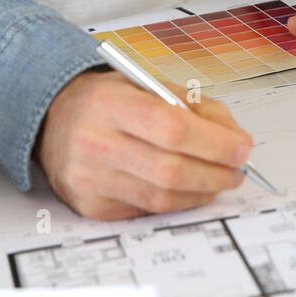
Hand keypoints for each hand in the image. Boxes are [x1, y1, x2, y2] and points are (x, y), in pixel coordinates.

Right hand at [32, 68, 253, 219]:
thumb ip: (196, 107)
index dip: (214, 143)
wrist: (54, 120)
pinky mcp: (91, 206)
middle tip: (237, 169)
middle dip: (215, 173)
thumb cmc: (108, 101)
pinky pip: (147, 210)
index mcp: (109, 103)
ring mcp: (90, 179)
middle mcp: (94, 142)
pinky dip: (176, 202)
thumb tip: (236, 140)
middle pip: (170, 170)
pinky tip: (187, 189)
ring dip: (202, 192)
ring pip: (161, 198)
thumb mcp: (148, 85)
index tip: (241, 148)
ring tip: (219, 180)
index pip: (171, 128)